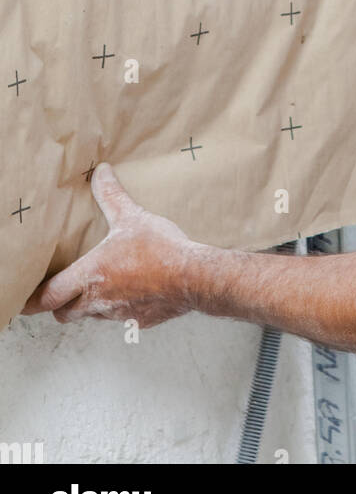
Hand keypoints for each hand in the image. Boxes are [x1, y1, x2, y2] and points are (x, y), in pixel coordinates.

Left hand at [20, 163, 203, 328]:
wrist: (193, 277)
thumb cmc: (161, 250)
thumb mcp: (132, 216)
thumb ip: (111, 195)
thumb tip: (101, 172)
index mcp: (91, 275)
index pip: (49, 296)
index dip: (33, 301)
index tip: (24, 302)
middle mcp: (99, 300)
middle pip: (64, 313)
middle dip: (60, 305)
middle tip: (61, 293)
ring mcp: (118, 314)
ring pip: (92, 316)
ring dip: (91, 305)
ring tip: (101, 287)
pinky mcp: (138, 321)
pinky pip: (120, 318)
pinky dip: (120, 308)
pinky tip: (134, 291)